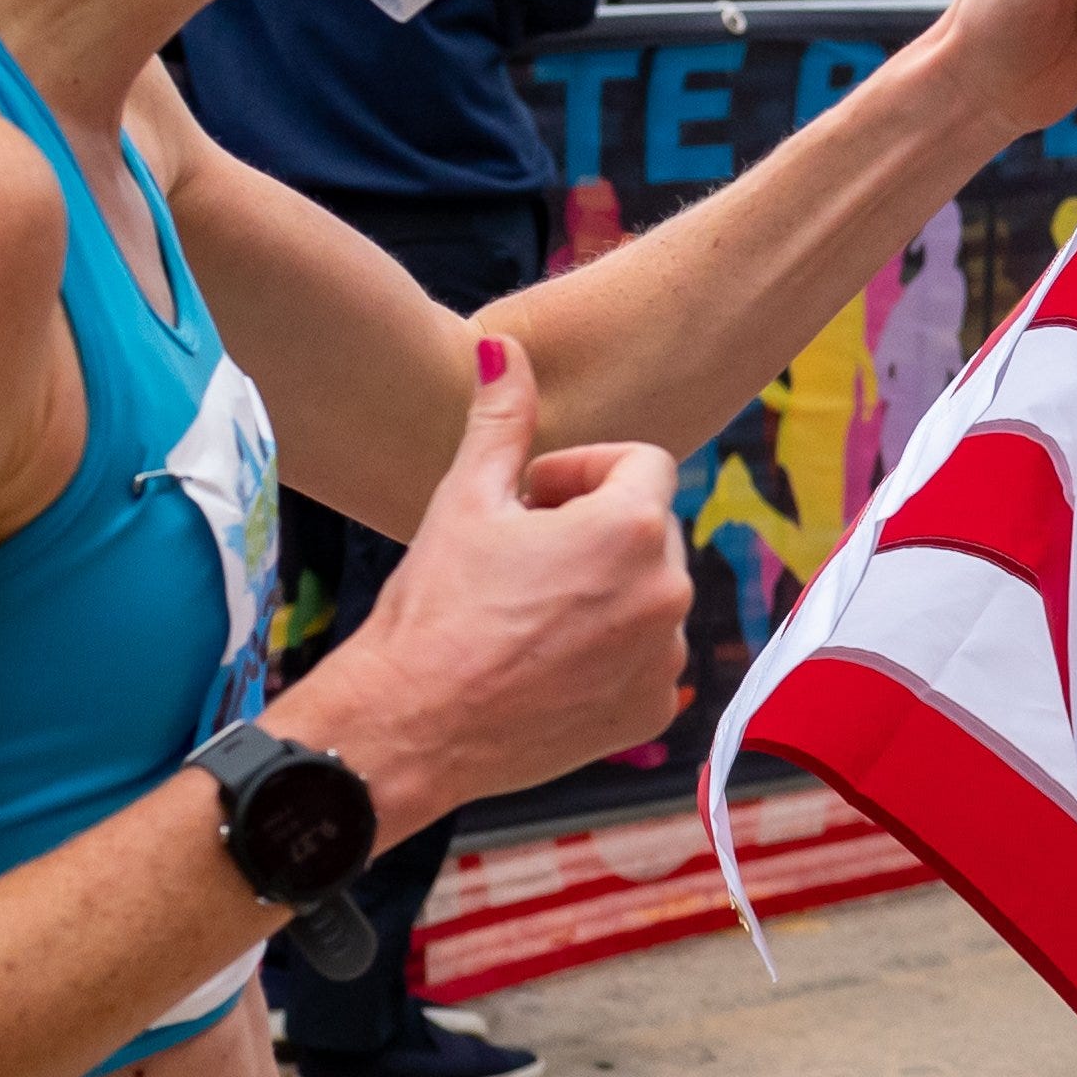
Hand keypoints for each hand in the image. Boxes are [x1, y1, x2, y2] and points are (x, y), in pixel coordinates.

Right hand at [277, 339, 695, 830]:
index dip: (584, 471)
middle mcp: (667, 593)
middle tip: (522, 551)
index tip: (532, 496)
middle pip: (648, 529)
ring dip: (604, 589)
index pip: (642, 464)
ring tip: (529, 607)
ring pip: (648, 595)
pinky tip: (544, 658)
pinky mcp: (649, 712)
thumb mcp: (466, 498)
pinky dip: (609, 652)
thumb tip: (505, 350)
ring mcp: (663, 659)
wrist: (409, 727)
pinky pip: (645, 659)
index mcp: (632, 529)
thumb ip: (502, 419)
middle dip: (593, 528)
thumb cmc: (434, 608)